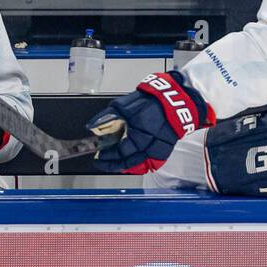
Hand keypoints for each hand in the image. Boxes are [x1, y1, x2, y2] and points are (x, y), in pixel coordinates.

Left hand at [88, 72, 214, 173]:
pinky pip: (149, 164)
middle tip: (102, 161)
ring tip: (114, 163)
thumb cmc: (153, 102)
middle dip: (112, 164)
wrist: (175, 100)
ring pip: (138, 165)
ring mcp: (158, 150)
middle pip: (127, 162)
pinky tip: (131, 163)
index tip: (98, 154)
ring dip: (124, 166)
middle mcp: (148, 147)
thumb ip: (106, 117)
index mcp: (139, 137)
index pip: (119, 153)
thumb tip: (91, 126)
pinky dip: (138, 165)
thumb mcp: (125, 105)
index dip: (107, 156)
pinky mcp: (164, 150)